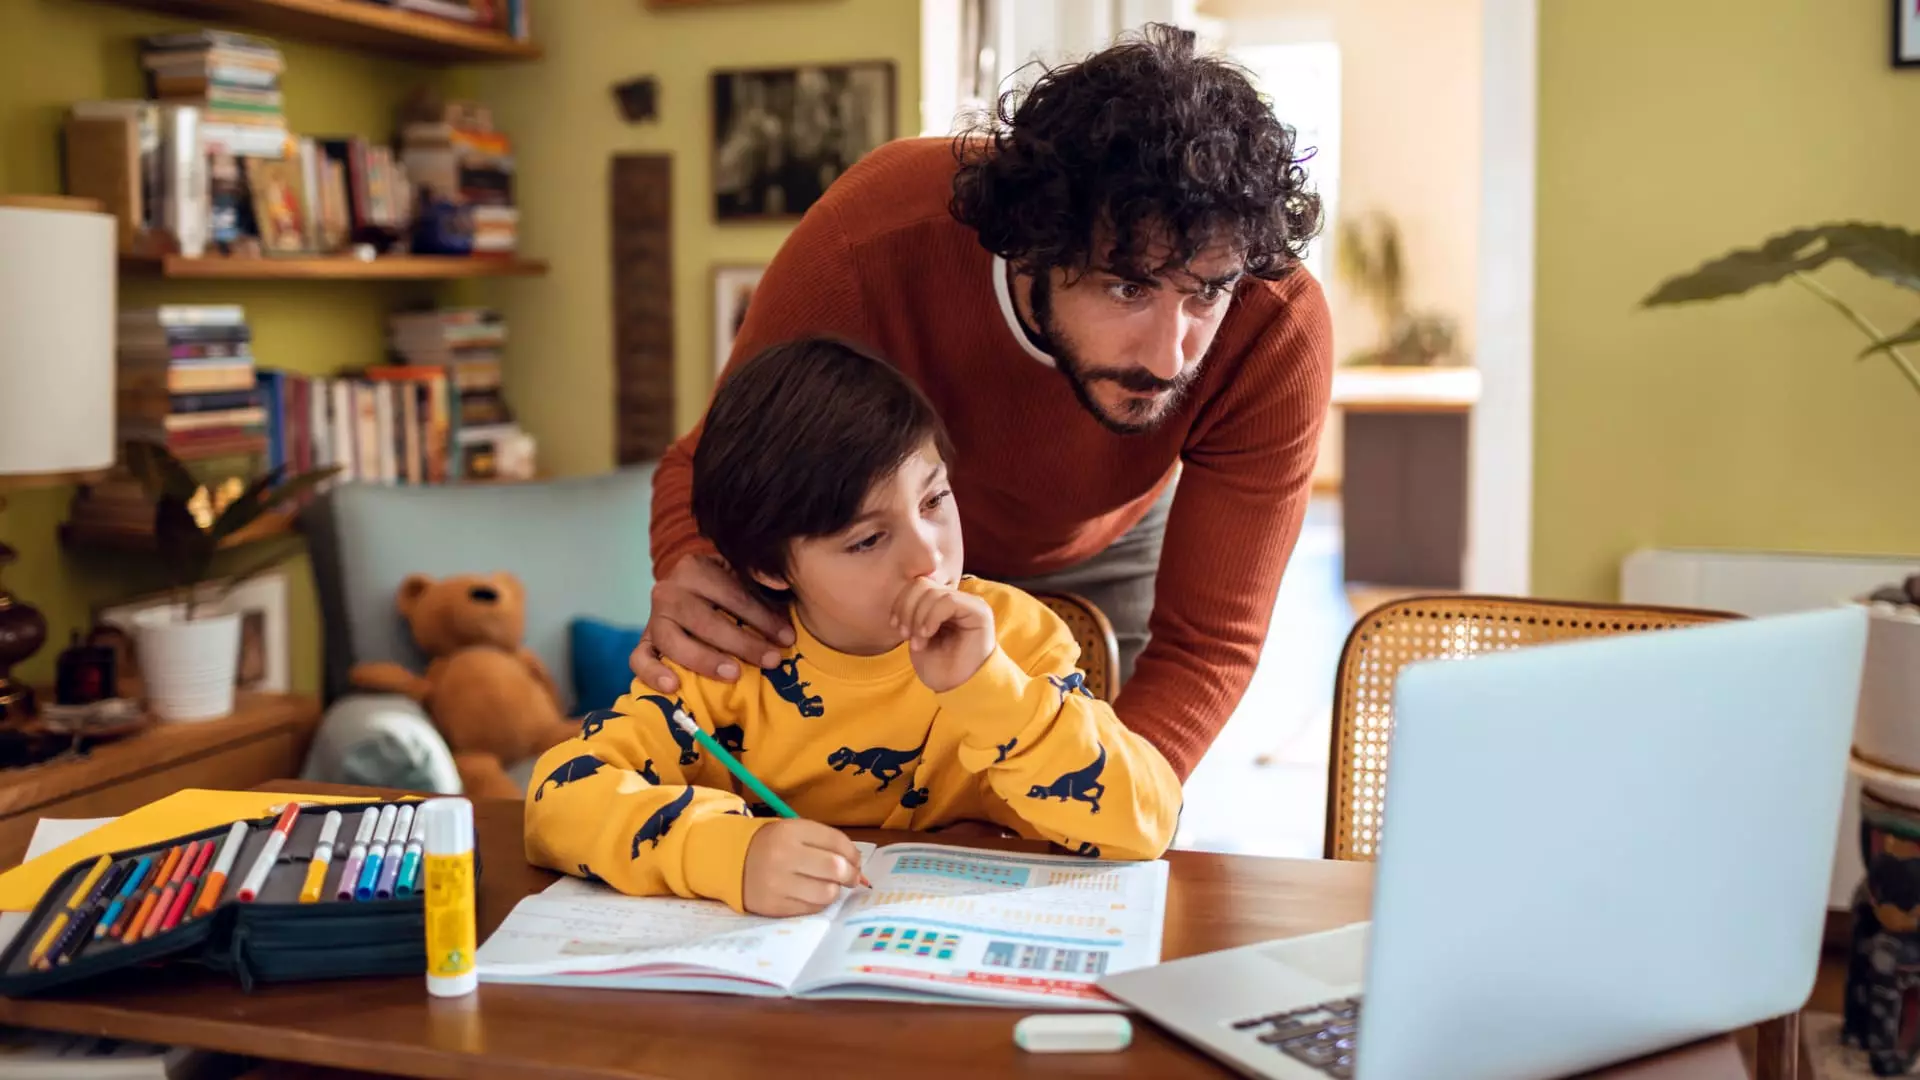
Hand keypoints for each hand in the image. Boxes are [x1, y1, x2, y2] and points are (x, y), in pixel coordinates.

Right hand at [631, 553, 793, 693]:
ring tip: (733, 675)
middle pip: (704, 620)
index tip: (787, 638)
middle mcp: (669, 590)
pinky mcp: (643, 642)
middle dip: (742, 643)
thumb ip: (759, 583)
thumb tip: (782, 583)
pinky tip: (673, 687)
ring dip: (705, 659)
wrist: (688, 594)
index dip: (763, 618)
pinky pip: (639, 659)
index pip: (732, 595)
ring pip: (673, 641)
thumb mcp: (742, 578)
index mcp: (695, 568)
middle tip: (771, 660)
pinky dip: (653, 673)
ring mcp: (653, 618)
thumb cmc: (726, 591)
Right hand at [741, 819, 863, 916]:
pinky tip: (812, 895)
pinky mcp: (774, 906)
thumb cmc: (773, 846)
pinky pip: (812, 909)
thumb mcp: (795, 832)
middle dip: (850, 874)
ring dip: (834, 890)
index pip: (836, 841)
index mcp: (790, 831)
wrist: (733, 862)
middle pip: (835, 868)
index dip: (853, 854)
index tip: (855, 861)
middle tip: (850, 877)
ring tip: (828, 886)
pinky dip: (819, 903)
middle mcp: (783, 856)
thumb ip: (826, 843)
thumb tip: (858, 867)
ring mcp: (777, 883)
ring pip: (827, 892)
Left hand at [892, 578, 994, 693]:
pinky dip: (931, 617)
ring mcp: (969, 604)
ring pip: (933, 593)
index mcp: (941, 604)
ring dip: (918, 619)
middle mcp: (957, 599)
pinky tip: (927, 635)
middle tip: (905, 635)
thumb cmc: (939, 667)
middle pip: (923, 584)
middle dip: (908, 609)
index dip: (901, 602)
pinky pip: (948, 601)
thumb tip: (904, 594)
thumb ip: (914, 612)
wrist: (958, 689)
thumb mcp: (917, 635)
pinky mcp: (979, 612)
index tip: (895, 625)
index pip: (918, 585)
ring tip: (918, 643)